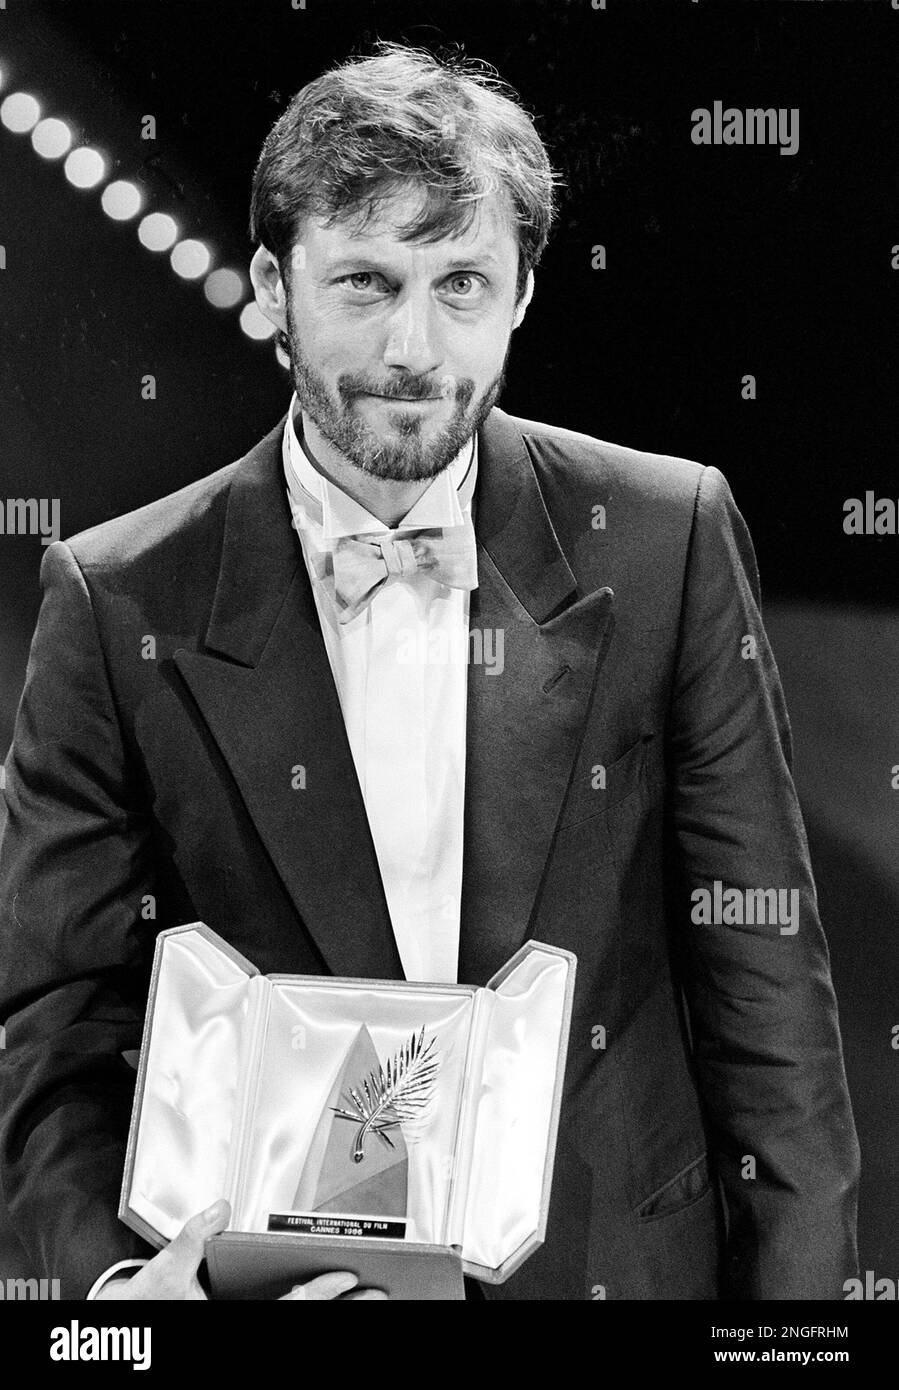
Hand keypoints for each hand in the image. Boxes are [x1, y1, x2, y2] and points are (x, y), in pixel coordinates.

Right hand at [94, 1199, 387, 1299]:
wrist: (125, 1327)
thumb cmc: (142, 1307)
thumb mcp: (165, 1270)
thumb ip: (194, 1237)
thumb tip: (219, 1207)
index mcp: (231, 1318)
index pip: (289, 1308)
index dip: (321, 1291)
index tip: (348, 1276)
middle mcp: (242, 1326)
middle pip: (304, 1319)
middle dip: (343, 1307)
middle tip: (377, 1293)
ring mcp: (242, 1329)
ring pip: (297, 1323)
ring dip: (329, 1310)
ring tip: (363, 1296)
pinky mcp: (240, 1325)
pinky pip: (281, 1320)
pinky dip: (306, 1307)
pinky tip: (324, 1298)